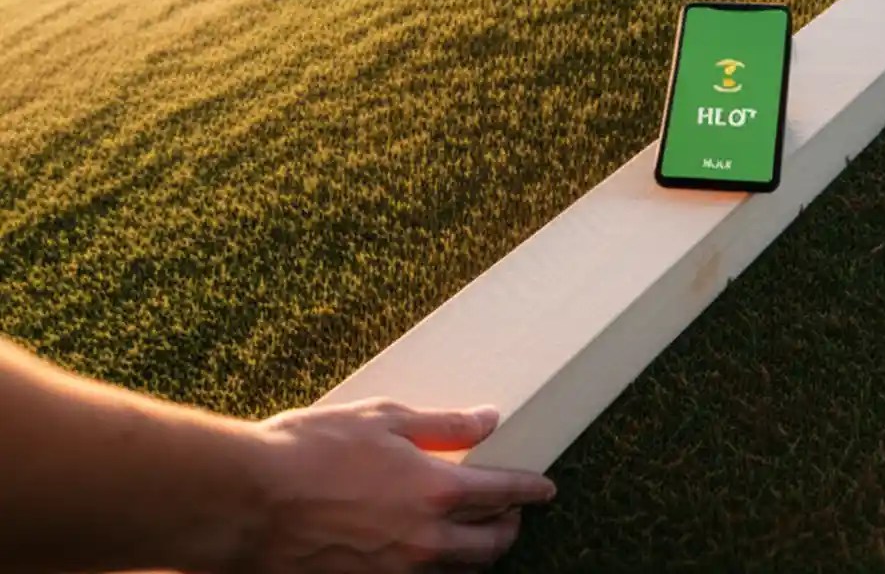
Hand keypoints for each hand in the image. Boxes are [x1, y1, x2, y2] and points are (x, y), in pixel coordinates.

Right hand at [244, 398, 555, 572]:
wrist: (245, 502)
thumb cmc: (308, 450)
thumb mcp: (383, 419)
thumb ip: (443, 424)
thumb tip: (488, 419)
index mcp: (437, 491)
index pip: (504, 493)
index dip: (530, 489)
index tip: (545, 488)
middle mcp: (425, 540)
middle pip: (489, 544)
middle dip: (509, 527)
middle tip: (512, 513)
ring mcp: (396, 570)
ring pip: (457, 570)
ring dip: (475, 553)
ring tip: (474, 536)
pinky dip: (433, 568)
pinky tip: (423, 554)